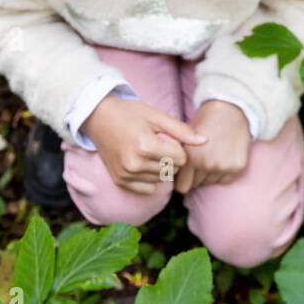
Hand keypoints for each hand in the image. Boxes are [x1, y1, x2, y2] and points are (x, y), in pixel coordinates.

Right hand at [81, 95, 207, 194]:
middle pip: (172, 170)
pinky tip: (143, 163)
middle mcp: (134, 163)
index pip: (180, 158)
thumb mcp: (157, 116)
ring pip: (161, 179)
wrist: (99, 118)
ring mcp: (126, 174)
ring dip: (161, 167)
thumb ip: (182, 130)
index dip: (178, 147)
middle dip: (170, 157)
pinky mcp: (120, 181)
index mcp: (145, 145)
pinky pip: (147, 188)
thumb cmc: (130, 114)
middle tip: (157, 142)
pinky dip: (150, 178)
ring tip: (148, 151)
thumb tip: (205, 142)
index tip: (167, 137)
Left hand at [173, 100, 250, 193]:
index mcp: (190, 157)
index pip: (181, 187)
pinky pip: (224, 180)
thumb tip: (168, 177)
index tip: (183, 173)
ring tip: (212, 154)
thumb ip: (177, 158)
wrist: (230, 110)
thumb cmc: (204, 122)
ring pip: (210, 182)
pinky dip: (223, 172)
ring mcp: (224, 167)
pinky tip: (223, 156)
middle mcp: (207, 164)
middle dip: (195, 176)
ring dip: (209, 174)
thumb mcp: (185, 137)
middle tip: (200, 159)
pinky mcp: (238, 167)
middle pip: (196, 185)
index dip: (181, 180)